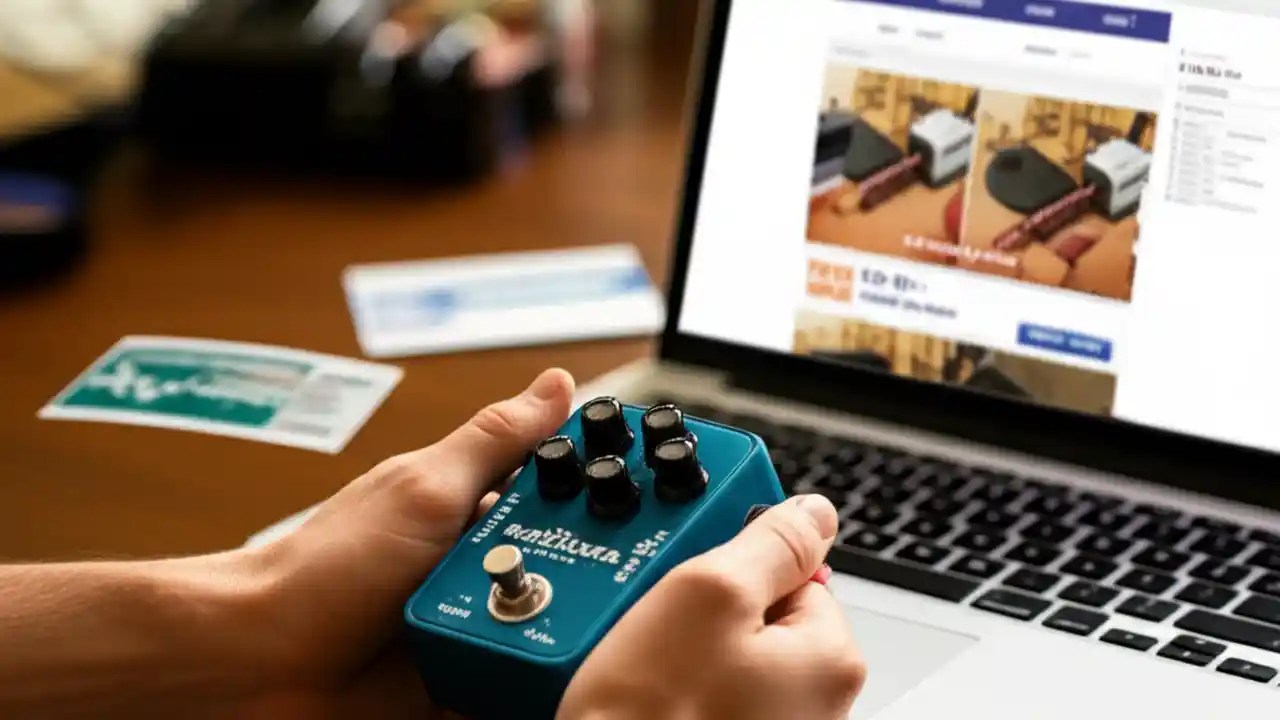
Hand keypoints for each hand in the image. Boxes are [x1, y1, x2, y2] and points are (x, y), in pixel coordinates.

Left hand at [240, 369, 575, 717]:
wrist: (263, 661)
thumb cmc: (326, 567)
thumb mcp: (426, 488)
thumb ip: (496, 441)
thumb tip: (557, 384)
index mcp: (475, 508)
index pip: (564, 494)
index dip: (608, 498)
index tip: (653, 506)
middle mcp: (483, 564)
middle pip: (574, 567)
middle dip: (595, 579)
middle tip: (600, 590)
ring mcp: (477, 625)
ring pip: (556, 628)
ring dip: (568, 634)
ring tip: (577, 640)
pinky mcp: (470, 679)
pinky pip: (522, 681)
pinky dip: (539, 680)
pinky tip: (559, 680)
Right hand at [558, 495, 865, 719]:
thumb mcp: (706, 595)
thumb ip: (769, 542)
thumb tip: (814, 511)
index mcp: (829, 657)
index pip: (794, 567)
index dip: (731, 554)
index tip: (689, 559)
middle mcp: (813, 703)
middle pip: (754, 613)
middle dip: (697, 605)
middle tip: (650, 618)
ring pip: (718, 654)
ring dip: (672, 645)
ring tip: (632, 664)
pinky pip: (699, 694)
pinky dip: (666, 687)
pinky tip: (634, 696)